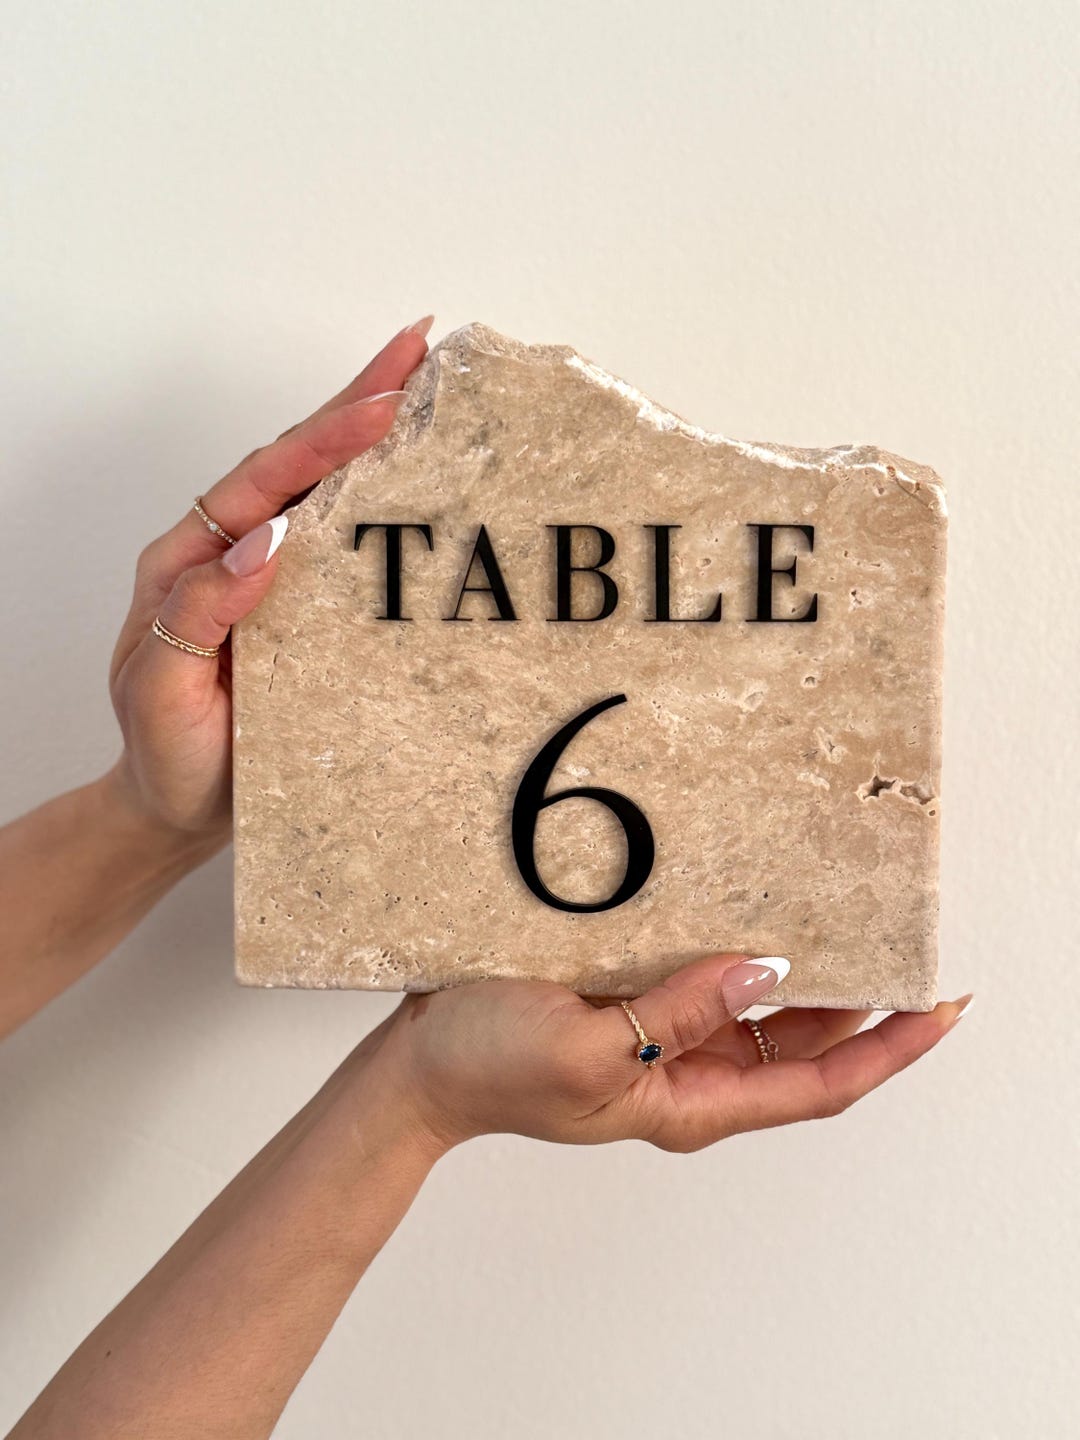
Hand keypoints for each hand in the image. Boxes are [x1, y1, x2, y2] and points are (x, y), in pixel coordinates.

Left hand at [105, 316, 434, 840]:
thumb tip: (261, 544)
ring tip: (422, 383)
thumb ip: (199, 618)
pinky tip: (417, 475)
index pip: (260, 484)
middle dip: (355, 402)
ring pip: (323, 491)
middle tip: (415, 347)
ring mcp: (272, 578)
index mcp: (190, 561)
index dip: (321, 441)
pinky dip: (380, 499)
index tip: (380, 405)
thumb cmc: (167, 756)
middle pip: (295, 462)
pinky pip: (345, 542)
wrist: (178, 808)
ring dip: (371, 436)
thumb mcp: (162, 692)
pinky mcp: (306, 607)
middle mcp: (232, 554)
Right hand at [378, 953, 971, 1151]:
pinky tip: (751, 906)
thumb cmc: (487, 1065)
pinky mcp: (632, 1001)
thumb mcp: (587, 1046)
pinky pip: (706, 977)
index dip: (889, 1049)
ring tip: (852, 918)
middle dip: (865, 1005)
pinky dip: (740, 948)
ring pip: (760, 1009)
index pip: (819, 1083)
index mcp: (688, 1101)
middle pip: (803, 1044)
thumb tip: (765, 970)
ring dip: (807, 972)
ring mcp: (661, 1038)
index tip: (943, 1007)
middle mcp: (687, 1072)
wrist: (416, 1063)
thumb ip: (680, 1012)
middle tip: (911, 943)